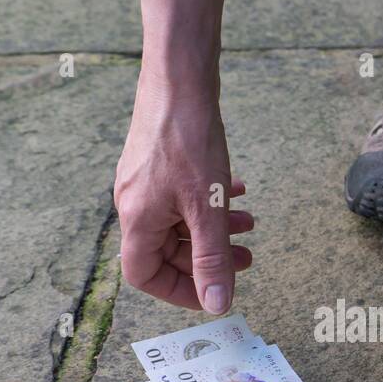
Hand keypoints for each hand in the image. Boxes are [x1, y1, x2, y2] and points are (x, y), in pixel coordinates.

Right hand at [115, 83, 252, 312]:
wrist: (179, 77)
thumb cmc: (188, 138)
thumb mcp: (208, 208)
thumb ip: (213, 259)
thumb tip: (217, 304)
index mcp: (137, 220)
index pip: (145, 275)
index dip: (178, 291)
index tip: (212, 292)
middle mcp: (134, 202)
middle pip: (166, 250)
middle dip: (208, 258)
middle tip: (246, 258)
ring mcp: (144, 181)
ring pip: (179, 221)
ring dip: (214, 228)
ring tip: (249, 225)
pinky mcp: (157, 161)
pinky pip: (182, 195)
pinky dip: (210, 201)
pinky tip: (237, 193)